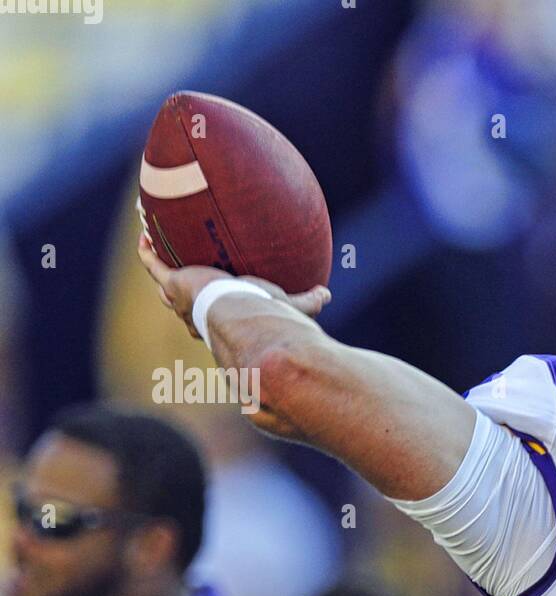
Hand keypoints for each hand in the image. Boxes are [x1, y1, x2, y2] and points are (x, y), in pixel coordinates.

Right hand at [136, 232, 330, 338]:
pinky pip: (150, 262)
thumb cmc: (267, 316)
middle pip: (177, 303)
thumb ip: (307, 302)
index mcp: (217, 323)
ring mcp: (180, 298)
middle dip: (173, 289)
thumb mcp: (288, 305)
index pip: (204, 318)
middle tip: (173, 270)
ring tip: (152, 242)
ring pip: (161, 281)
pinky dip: (146, 247)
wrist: (241, 315)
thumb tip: (327, 294)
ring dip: (156, 261)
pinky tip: (144, 229)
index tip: (208, 295)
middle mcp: (193, 314)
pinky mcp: (173, 281)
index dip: (202, 309)